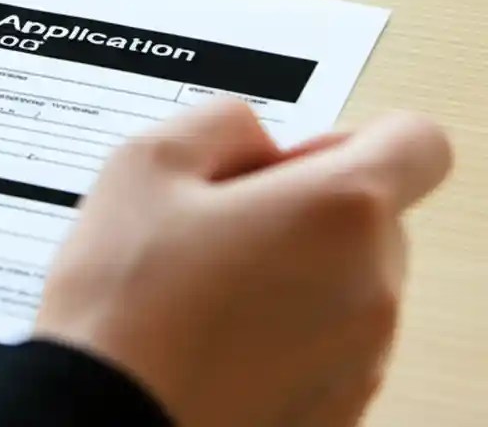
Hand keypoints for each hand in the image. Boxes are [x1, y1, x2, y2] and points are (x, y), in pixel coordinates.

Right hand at [34, 100, 451, 426]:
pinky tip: (208, 339)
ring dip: (289, 275)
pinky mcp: (337, 411)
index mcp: (339, 211)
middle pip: (374, 219)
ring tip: (199, 292)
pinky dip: (281, 335)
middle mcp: (372, 289)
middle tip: (215, 227)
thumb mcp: (146, 163)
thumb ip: (222, 123)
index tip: (289, 162)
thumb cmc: (123, 307)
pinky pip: (326, 348)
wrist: (103, 420)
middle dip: (303, 209)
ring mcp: (360, 360)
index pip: (417, 143)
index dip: (350, 138)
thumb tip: (255, 142)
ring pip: (348, 286)